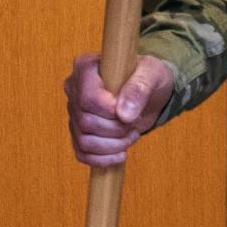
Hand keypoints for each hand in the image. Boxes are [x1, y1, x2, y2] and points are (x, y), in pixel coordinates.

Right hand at [64, 51, 175, 167]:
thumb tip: (125, 114)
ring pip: (84, 141)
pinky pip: (81, 153)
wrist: (150, 92)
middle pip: (86, 122)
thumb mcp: (152, 73)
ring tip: (131, 135)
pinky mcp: (78, 131)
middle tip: (135, 122)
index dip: (111, 112)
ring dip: (113, 146)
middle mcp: (74, 88)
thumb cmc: (149, 77)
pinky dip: (103, 159)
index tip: (131, 112)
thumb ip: (139, 88)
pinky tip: (121, 153)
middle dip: (116, 130)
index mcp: (86, 67)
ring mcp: (73, 112)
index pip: (89, 98)